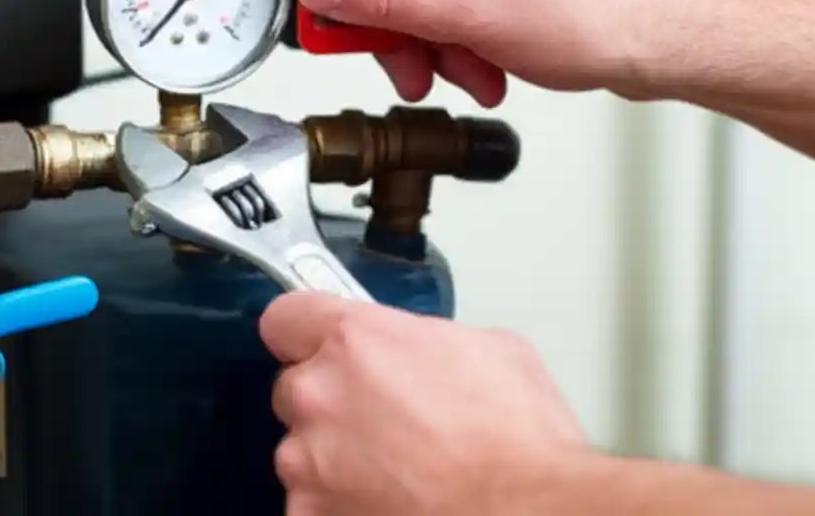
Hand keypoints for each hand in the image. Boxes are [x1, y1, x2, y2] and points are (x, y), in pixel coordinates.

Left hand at [260, 293, 588, 515]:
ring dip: (336, 460)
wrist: (528, 510)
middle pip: (296, 389)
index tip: (319, 346)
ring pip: (303, 453)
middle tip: (385, 421)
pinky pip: (314, 506)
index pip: (286, 319)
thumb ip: (429, 341)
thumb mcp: (489, 348)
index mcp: (357, 340)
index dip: (306, 333)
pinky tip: (392, 503)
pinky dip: (342, 507)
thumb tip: (424, 352)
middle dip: (332, 403)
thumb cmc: (519, 441)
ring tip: (398, 473)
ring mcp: (309, 463)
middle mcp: (320, 395)